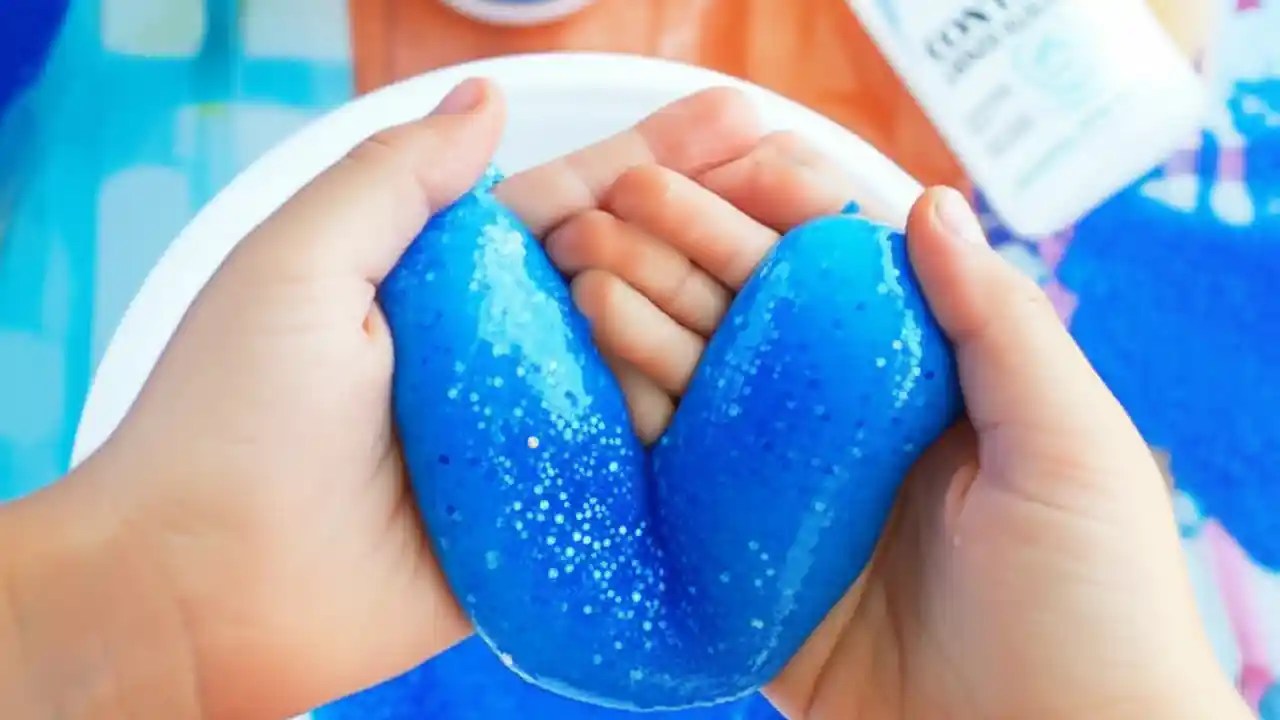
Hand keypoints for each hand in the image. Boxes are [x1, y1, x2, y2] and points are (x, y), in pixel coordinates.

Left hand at [0, 81, 763, 718]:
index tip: (740, 119)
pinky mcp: (552, 517)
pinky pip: (639, 467)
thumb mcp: (299, 265)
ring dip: (722, 322)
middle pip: (635, 277)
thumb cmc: (230, 414)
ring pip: (653, 366)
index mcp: (451, 281)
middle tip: (808, 188)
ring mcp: (537, 434)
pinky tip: (773, 399)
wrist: (204, 587)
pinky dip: (699, 429)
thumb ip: (396, 179)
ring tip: (810, 279)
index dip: (659, 157)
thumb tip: (487, 95)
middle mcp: (506, 350)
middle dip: (718, 226)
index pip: (577, 202)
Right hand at [550, 139, 1249, 718]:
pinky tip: (583, 377)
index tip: (707, 167)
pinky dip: (628, 430)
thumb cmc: (1089, 599)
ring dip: (637, 327)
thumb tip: (930, 202)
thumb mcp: (1071, 447)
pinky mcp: (741, 567)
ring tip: (580, 277)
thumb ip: (998, 323)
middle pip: (748, 322)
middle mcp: (843, 429)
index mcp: (920, 384)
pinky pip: (673, 489)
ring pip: (697, 393)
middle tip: (606, 210)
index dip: (769, 213)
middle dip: (677, 254)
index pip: (833, 275)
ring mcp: (784, 497)